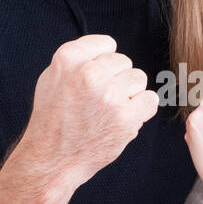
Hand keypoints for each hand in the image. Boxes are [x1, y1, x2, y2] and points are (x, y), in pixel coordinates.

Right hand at [20, 34, 158, 188]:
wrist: (53, 159)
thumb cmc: (53, 120)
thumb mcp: (52, 78)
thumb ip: (78, 60)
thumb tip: (107, 51)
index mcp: (68, 58)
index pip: (107, 44)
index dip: (103, 63)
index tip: (92, 80)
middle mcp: (89, 73)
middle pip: (124, 62)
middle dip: (116, 80)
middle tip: (97, 101)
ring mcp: (109, 95)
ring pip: (139, 79)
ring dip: (128, 94)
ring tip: (107, 112)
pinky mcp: (126, 117)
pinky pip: (151, 100)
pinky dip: (141, 110)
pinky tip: (121, 119)